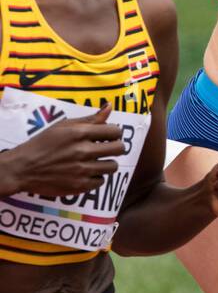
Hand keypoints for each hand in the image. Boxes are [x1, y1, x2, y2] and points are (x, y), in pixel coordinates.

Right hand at [0, 101, 125, 197]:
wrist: (24, 168)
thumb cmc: (43, 143)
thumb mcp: (63, 126)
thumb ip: (89, 119)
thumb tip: (109, 106)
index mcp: (79, 133)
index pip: (114, 131)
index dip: (115, 133)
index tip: (109, 136)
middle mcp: (83, 151)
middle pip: (119, 149)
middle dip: (116, 147)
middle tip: (107, 148)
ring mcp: (82, 170)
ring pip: (113, 166)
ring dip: (107, 163)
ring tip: (95, 161)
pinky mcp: (80, 186)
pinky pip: (101, 181)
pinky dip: (96, 177)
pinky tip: (85, 172)